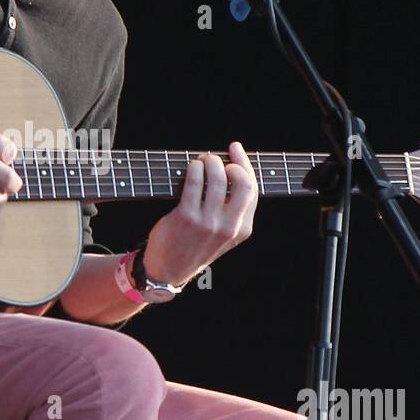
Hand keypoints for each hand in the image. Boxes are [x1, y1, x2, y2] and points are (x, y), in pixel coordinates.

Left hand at [141, 141, 257, 284]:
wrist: (168, 270)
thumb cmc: (194, 246)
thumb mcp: (222, 235)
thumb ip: (232, 209)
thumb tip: (233, 168)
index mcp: (242, 230)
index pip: (252, 190)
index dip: (245, 164)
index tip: (235, 149)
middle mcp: (228, 227)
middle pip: (242, 182)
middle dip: (231, 162)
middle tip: (216, 159)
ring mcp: (208, 223)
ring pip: (217, 178)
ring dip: (209, 162)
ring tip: (201, 161)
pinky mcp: (186, 217)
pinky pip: (194, 182)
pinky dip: (194, 168)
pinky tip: (191, 168)